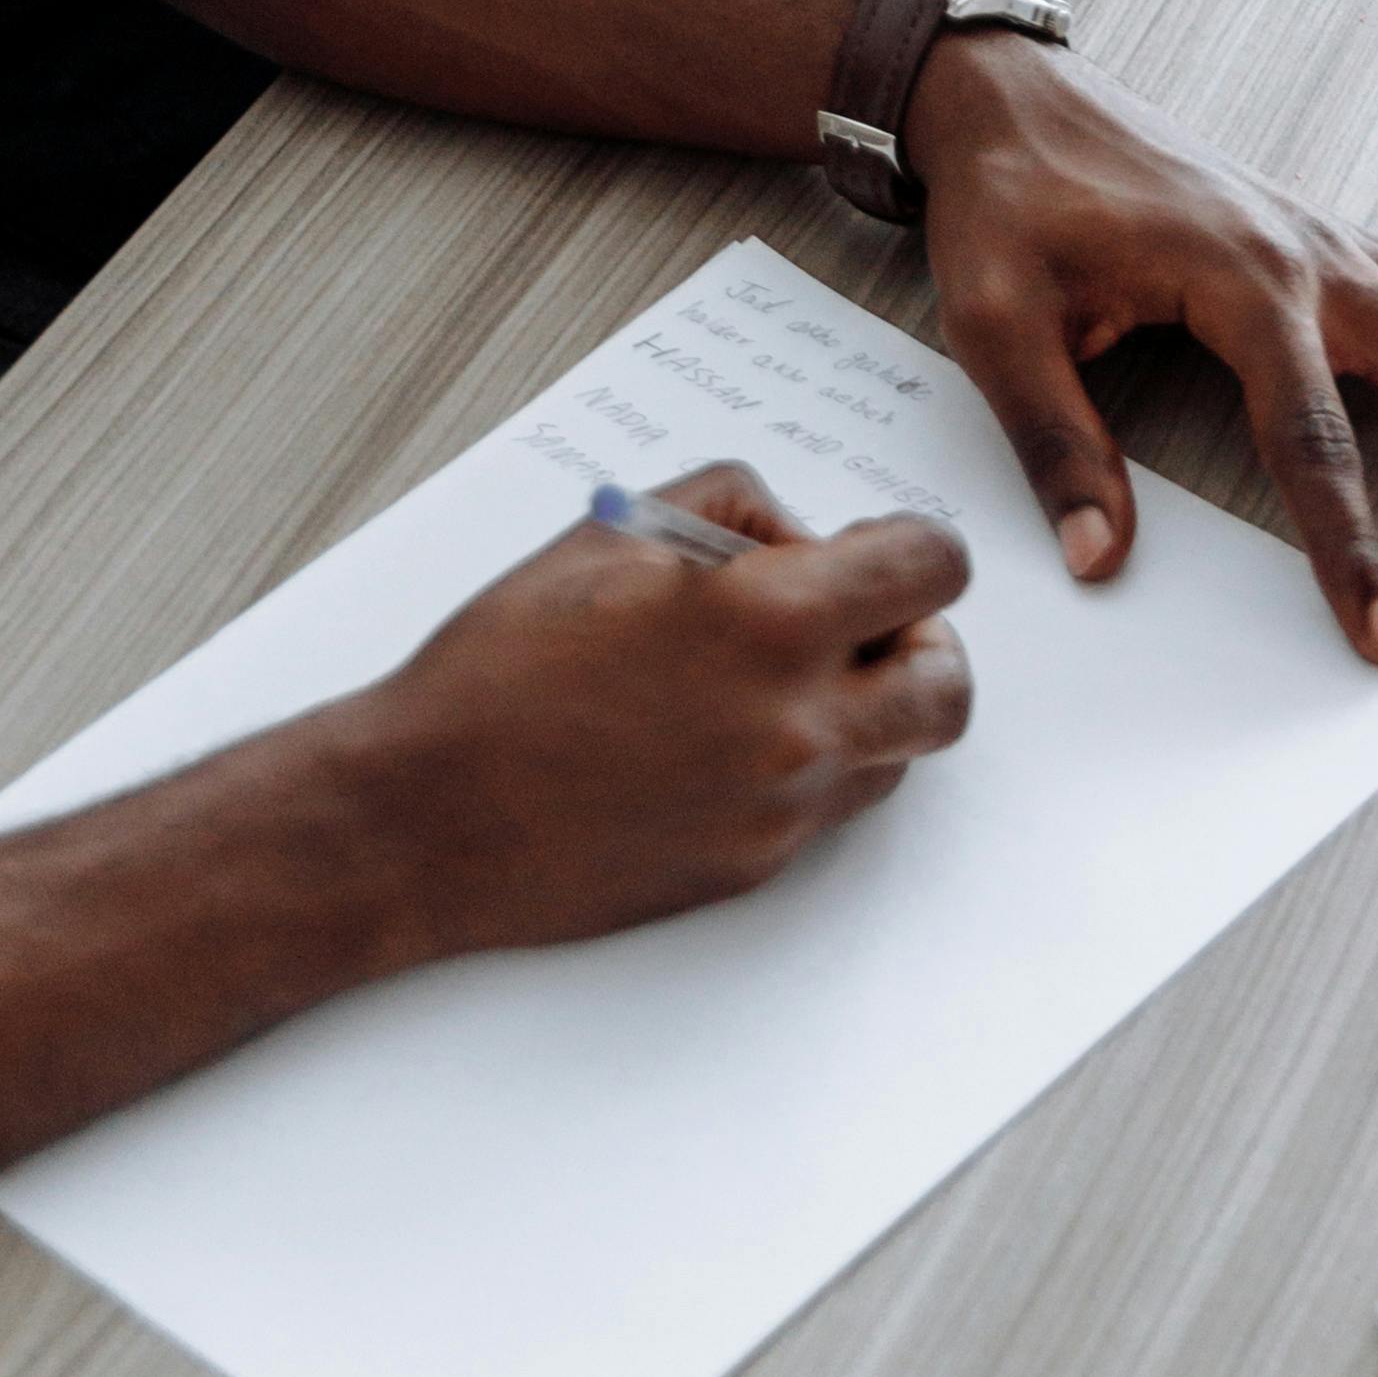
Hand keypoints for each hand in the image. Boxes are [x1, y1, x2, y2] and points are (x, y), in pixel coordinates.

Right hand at [347, 466, 971, 941]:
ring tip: (778, 678)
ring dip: (867, 708)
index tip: (872, 549)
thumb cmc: (505, 663)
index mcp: (769, 621)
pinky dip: (805, 766)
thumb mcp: (616, 530)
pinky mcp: (751, 869)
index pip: (930, 570)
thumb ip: (735, 508)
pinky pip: (826, 809)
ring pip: (897, 755)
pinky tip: (722, 736)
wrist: (430, 811)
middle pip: (947, 687)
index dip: (912, 548)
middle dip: (921, 642)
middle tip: (861, 623)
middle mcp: (796, 725)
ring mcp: (780, 811)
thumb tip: (803, 540)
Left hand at [908, 30, 1377, 659]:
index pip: (1312, 439)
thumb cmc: (1006, 203)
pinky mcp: (1333, 240)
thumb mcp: (995, 320)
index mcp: (1239, 281)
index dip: (1348, 548)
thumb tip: (1102, 559)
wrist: (1012, 95)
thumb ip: (1054, 441)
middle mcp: (1313, 257)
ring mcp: (1334, 242)